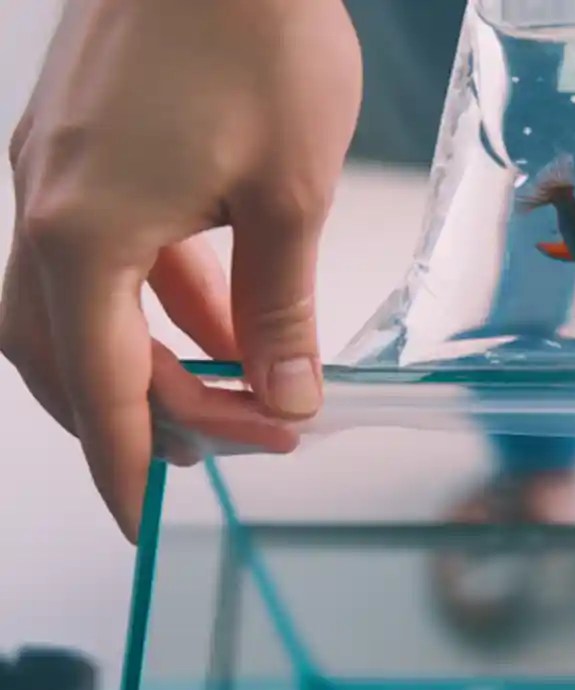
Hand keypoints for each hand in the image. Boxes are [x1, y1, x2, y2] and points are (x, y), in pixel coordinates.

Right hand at [1, 0, 362, 541]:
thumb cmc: (259, 36)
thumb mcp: (291, 194)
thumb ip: (281, 307)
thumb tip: (288, 398)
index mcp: (87, 234)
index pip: (101, 388)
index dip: (127, 464)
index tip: (146, 521)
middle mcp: (46, 208)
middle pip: (72, 356)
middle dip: (148, 415)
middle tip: (239, 445)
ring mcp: (52, 172)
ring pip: (80, 307)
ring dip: (150, 358)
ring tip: (239, 391)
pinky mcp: (78, 144)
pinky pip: (103, 251)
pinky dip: (157, 296)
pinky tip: (225, 312)